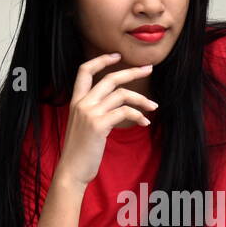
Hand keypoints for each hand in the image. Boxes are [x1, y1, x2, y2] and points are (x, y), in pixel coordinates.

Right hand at [54, 54, 157, 186]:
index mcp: (76, 101)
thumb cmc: (80, 152)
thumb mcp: (83, 126)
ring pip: (121, 94)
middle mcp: (81, 103)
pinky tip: (145, 122)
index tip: (117, 55)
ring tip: (153, 107)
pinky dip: (138, 115)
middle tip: (149, 69)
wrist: (72, 171)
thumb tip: (116, 106)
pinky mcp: (99, 124)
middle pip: (110, 78)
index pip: (84, 70)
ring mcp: (89, 113)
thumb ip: (94, 112)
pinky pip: (125, 112)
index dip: (101, 60)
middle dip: (132, 71)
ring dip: (142, 99)